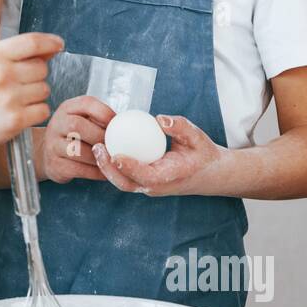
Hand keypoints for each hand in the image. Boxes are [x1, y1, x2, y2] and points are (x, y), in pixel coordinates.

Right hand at [0, 32, 61, 146]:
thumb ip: (18, 52)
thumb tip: (52, 48)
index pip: (33, 42)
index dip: (50, 42)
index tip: (58, 45)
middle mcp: (1, 75)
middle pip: (42, 68)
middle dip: (35, 75)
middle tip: (16, 83)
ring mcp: (9, 99)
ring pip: (45, 89)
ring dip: (35, 94)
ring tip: (14, 98)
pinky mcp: (15, 120)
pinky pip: (43, 110)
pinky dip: (36, 111)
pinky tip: (18, 111)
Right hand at [40, 95, 113, 183]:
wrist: (46, 153)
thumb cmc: (72, 136)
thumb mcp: (82, 120)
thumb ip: (99, 119)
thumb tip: (124, 128)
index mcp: (68, 108)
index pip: (86, 103)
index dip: (105, 113)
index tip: (117, 125)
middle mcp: (57, 124)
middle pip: (77, 126)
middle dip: (99, 136)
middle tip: (113, 145)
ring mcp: (53, 145)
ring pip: (76, 150)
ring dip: (98, 157)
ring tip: (111, 160)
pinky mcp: (55, 165)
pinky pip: (77, 169)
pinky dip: (95, 172)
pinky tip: (103, 172)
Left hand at [91, 114, 227, 195]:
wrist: (210, 174)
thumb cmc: (203, 153)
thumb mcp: (197, 136)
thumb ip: (180, 127)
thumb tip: (160, 119)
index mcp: (170, 177)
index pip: (146, 176)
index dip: (129, 167)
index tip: (115, 154)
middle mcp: (157, 187)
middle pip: (127, 184)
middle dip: (108, 169)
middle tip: (97, 148)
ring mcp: (150, 188)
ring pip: (123, 183)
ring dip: (107, 169)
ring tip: (96, 148)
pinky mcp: (145, 184)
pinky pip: (126, 177)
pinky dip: (113, 167)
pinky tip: (104, 149)